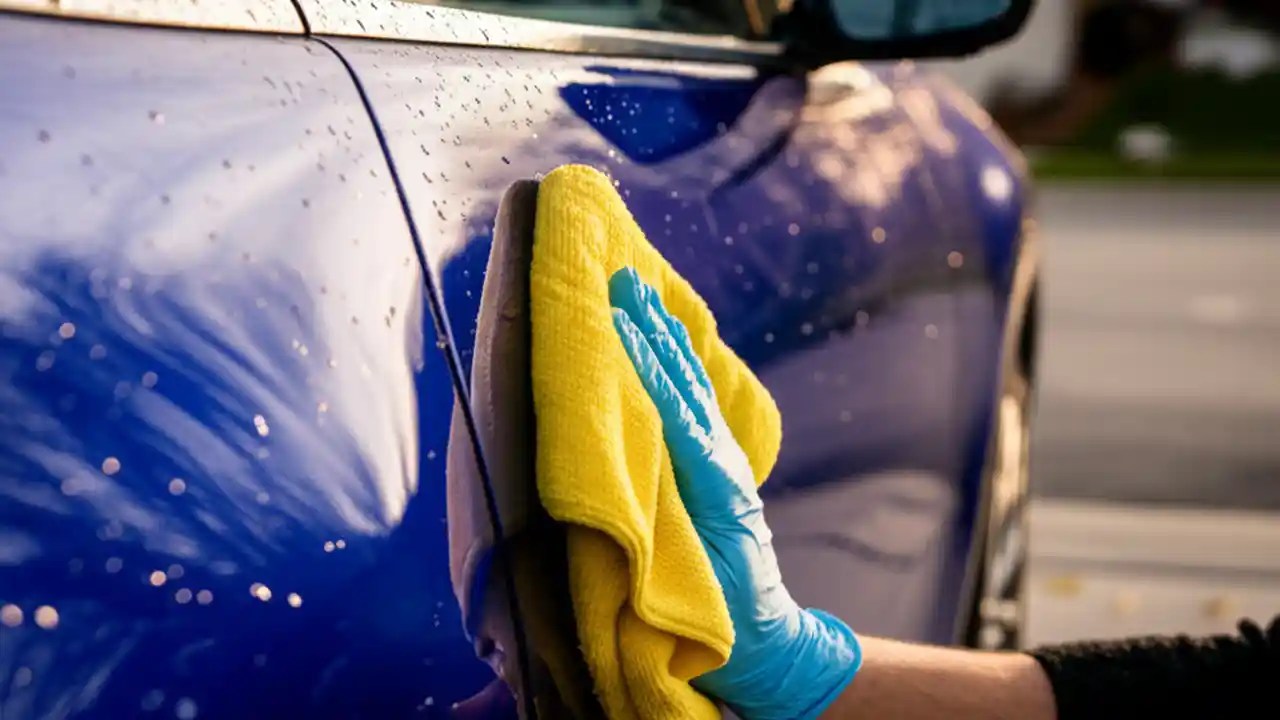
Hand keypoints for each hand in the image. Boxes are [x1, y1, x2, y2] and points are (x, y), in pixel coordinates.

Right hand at [609, 268, 861, 719]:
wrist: (760, 637)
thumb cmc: (720, 609)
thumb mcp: (695, 560)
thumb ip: (675, 503)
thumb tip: (647, 449)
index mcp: (711, 476)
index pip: (673, 404)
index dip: (645, 361)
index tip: (619, 315)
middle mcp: (719, 459)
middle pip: (682, 381)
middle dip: (652, 330)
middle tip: (624, 281)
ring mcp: (722, 461)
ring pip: (693, 386)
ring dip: (667, 340)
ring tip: (644, 297)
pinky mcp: (719, 468)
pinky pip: (697, 406)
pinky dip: (681, 369)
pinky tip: (669, 347)